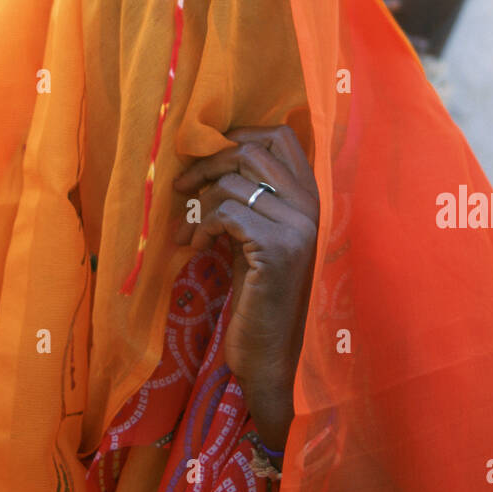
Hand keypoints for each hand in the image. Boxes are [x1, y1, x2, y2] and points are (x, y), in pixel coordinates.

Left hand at [173, 125, 317, 449]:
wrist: (268, 356)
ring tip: (190, 233)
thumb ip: (243, 198)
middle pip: (251, 151)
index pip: (281, 135)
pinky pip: (227, 214)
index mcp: (310, 197)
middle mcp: (311, 206)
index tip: (206, 159)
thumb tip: (205, 158)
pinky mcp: (278, 250)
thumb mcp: (251, 236)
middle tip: (181, 189)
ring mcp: (299, 227)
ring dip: (200, 205)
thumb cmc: (255, 295)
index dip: (238, 135)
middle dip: (207, 165)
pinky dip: (202, 227)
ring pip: (234, 183)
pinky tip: (197, 248)